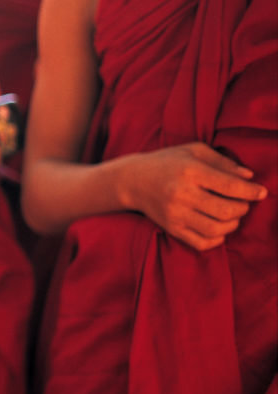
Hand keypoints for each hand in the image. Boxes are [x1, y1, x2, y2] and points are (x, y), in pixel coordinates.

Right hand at [123, 142, 266, 250]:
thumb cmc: (167, 162)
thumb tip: (249, 177)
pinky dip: (217, 238)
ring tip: (231, 215)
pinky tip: (218, 228)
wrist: (132, 180)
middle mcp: (181, 194)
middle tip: (242, 202)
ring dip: (232, 223)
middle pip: (227, 210)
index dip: (251, 191)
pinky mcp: (171, 228)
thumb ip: (223, 162)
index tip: (261, 192)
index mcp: (189, 171)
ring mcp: (175, 214)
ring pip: (217, 228)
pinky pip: (202, 242)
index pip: (230, 185)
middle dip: (243, 208)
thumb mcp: (193, 151)